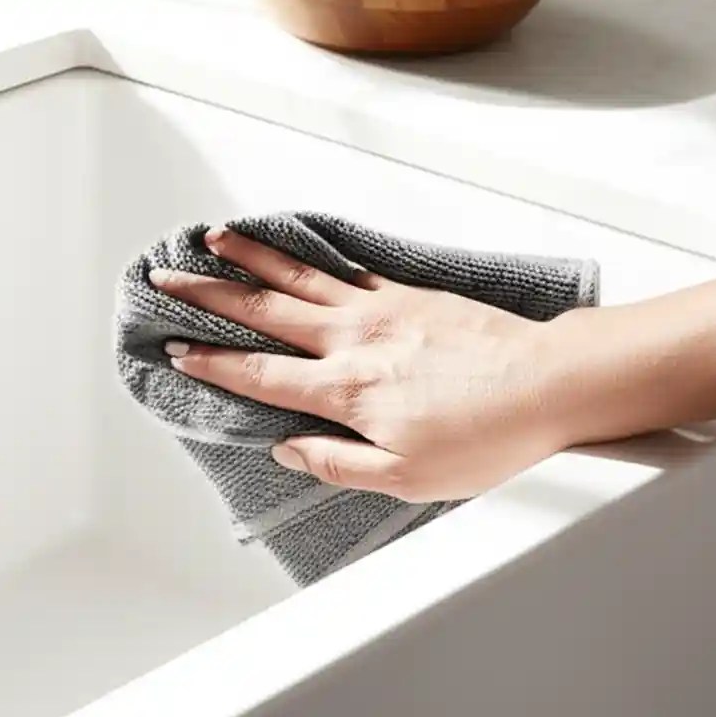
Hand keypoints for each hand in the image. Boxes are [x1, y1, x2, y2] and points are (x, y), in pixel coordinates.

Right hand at [149, 227, 579, 501]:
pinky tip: (293, 249)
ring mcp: (379, 310)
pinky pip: (344, 269)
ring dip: (251, 257)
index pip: (261, 373)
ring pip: (300, 277)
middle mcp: (353, 342)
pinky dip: (310, 255)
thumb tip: (287, 450)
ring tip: (214, 239)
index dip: (213, 361)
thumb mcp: (408, 477)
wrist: (549, 382)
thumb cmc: (485, 437)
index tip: (176, 348)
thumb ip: (338, 463)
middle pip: (265, 312)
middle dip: (208, 294)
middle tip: (167, 277)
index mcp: (347, 391)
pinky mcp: (408, 293)